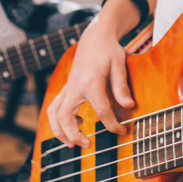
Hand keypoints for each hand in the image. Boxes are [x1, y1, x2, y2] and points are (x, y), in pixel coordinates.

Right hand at [46, 19, 134, 147]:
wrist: (95, 36)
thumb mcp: (119, 64)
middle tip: (89, 145)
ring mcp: (68, 87)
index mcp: (91, 81)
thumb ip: (121, 86)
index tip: (122, 131)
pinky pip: (55, 107)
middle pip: (65, 117)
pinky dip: (59, 120)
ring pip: (53, 113)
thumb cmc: (109, 50)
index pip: (101, 110)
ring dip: (59, 131)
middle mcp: (75, 86)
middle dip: (74, 135)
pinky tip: (76, 123)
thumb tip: (129, 106)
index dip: (112, 124)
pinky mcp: (67, 88)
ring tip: (73, 143)